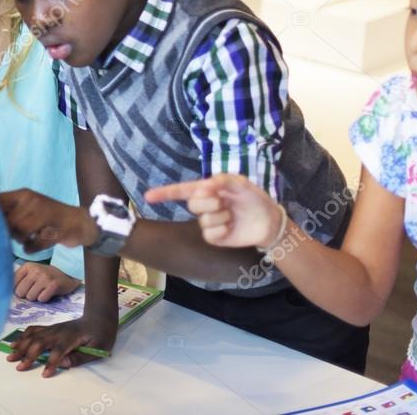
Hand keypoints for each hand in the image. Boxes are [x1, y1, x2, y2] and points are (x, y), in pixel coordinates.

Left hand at [0, 189, 97, 253]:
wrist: (79, 222)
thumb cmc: (48, 216)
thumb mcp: (29, 206)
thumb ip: (9, 210)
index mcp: (24, 194)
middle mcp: (34, 201)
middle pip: (8, 221)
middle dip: (9, 232)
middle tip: (15, 235)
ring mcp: (46, 215)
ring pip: (20, 232)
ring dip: (20, 240)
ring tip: (25, 239)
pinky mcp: (55, 231)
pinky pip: (33, 245)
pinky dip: (31, 249)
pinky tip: (33, 246)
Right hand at [7, 316, 115, 377]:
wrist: (99, 316)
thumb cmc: (100, 334)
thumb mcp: (98, 348)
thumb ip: (80, 357)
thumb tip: (64, 363)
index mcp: (71, 337)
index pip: (58, 350)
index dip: (51, 362)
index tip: (44, 374)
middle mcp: (59, 331)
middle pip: (40, 341)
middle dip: (28, 354)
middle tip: (18, 367)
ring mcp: (53, 328)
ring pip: (34, 335)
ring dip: (21, 345)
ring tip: (10, 355)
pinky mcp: (50, 328)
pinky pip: (34, 330)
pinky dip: (23, 336)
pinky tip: (15, 343)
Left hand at [14, 262, 80, 301]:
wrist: (66, 273)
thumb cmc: (45, 275)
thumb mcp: (32, 272)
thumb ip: (20, 279)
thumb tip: (7, 292)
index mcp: (27, 266)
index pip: (12, 283)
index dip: (17, 289)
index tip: (23, 289)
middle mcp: (35, 270)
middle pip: (20, 292)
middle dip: (26, 295)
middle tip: (34, 290)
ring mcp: (44, 277)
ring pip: (30, 297)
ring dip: (35, 297)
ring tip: (41, 291)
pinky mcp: (53, 285)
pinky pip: (41, 299)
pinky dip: (44, 299)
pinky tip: (47, 293)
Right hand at [144, 174, 282, 248]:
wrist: (268, 221)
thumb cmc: (254, 198)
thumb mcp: (241, 183)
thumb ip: (222, 180)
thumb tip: (205, 185)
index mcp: (208, 190)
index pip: (182, 191)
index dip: (164, 193)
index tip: (148, 197)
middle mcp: (205, 205)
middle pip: (193, 204)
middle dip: (209, 202)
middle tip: (224, 201)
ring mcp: (209, 222)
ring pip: (203, 220)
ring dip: (221, 216)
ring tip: (233, 216)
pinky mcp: (215, 237)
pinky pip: (210, 234)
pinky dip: (222, 230)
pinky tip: (231, 228)